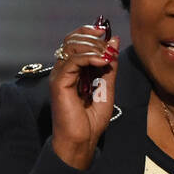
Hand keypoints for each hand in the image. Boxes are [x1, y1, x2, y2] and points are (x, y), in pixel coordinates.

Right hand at [49, 24, 119, 169]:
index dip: (92, 33)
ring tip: (106, 56)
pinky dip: (89, 57)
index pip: (78, 41)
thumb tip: (114, 41)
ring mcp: (60, 75)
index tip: (108, 33)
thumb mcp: (107, 87)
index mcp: (73, 70)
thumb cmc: (91, 120)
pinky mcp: (59, 82)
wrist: (82, 140)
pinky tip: (102, 62)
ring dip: (93, 46)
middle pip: (73, 39)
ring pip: (72, 46)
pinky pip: (73, 61)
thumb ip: (109, 66)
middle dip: (93, 37)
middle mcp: (64, 69)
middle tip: (108, 44)